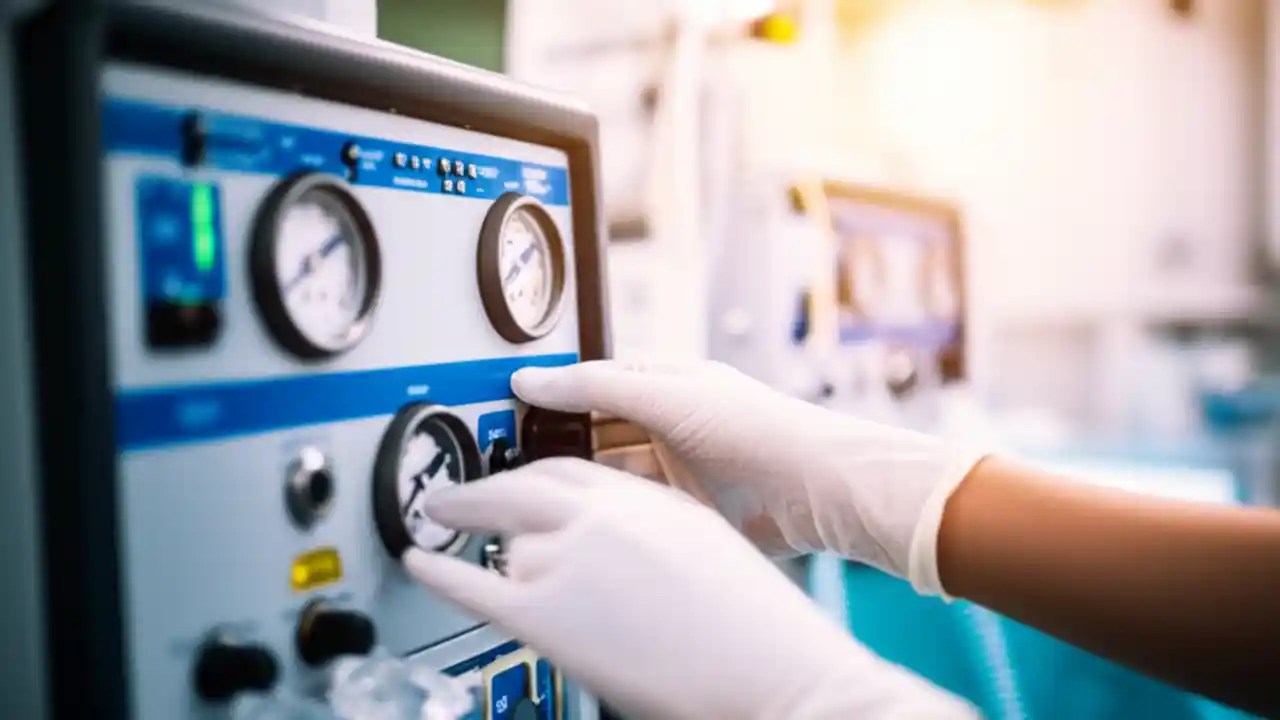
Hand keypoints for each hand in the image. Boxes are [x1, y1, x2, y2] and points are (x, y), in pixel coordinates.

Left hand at [404, 458, 973, 719]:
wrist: (775, 672)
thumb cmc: (756, 627)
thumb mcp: (702, 548)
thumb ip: (648, 531)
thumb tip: (612, 541)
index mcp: (645, 496)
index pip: (566, 469)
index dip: (528, 472)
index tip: (509, 478)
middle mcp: (601, 516)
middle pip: (521, 487)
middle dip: (481, 491)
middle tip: (454, 495)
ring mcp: (567, 560)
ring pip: (506, 545)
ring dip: (488, 551)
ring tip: (458, 545)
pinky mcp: (542, 612)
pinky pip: (469, 582)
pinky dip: (435, 569)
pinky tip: (416, 559)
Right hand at [511, 361, 985, 595]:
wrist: (819, 491)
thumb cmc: (759, 429)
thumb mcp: (668, 396)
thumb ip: (596, 386)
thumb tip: (530, 378)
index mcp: (664, 384)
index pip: (591, 384)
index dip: (550, 397)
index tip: (505, 414)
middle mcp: (668, 425)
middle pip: (595, 433)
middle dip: (559, 445)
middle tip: (513, 462)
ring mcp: (676, 471)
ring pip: (610, 475)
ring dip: (582, 483)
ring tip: (540, 495)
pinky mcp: (685, 513)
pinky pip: (632, 511)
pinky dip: (609, 514)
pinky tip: (584, 521)